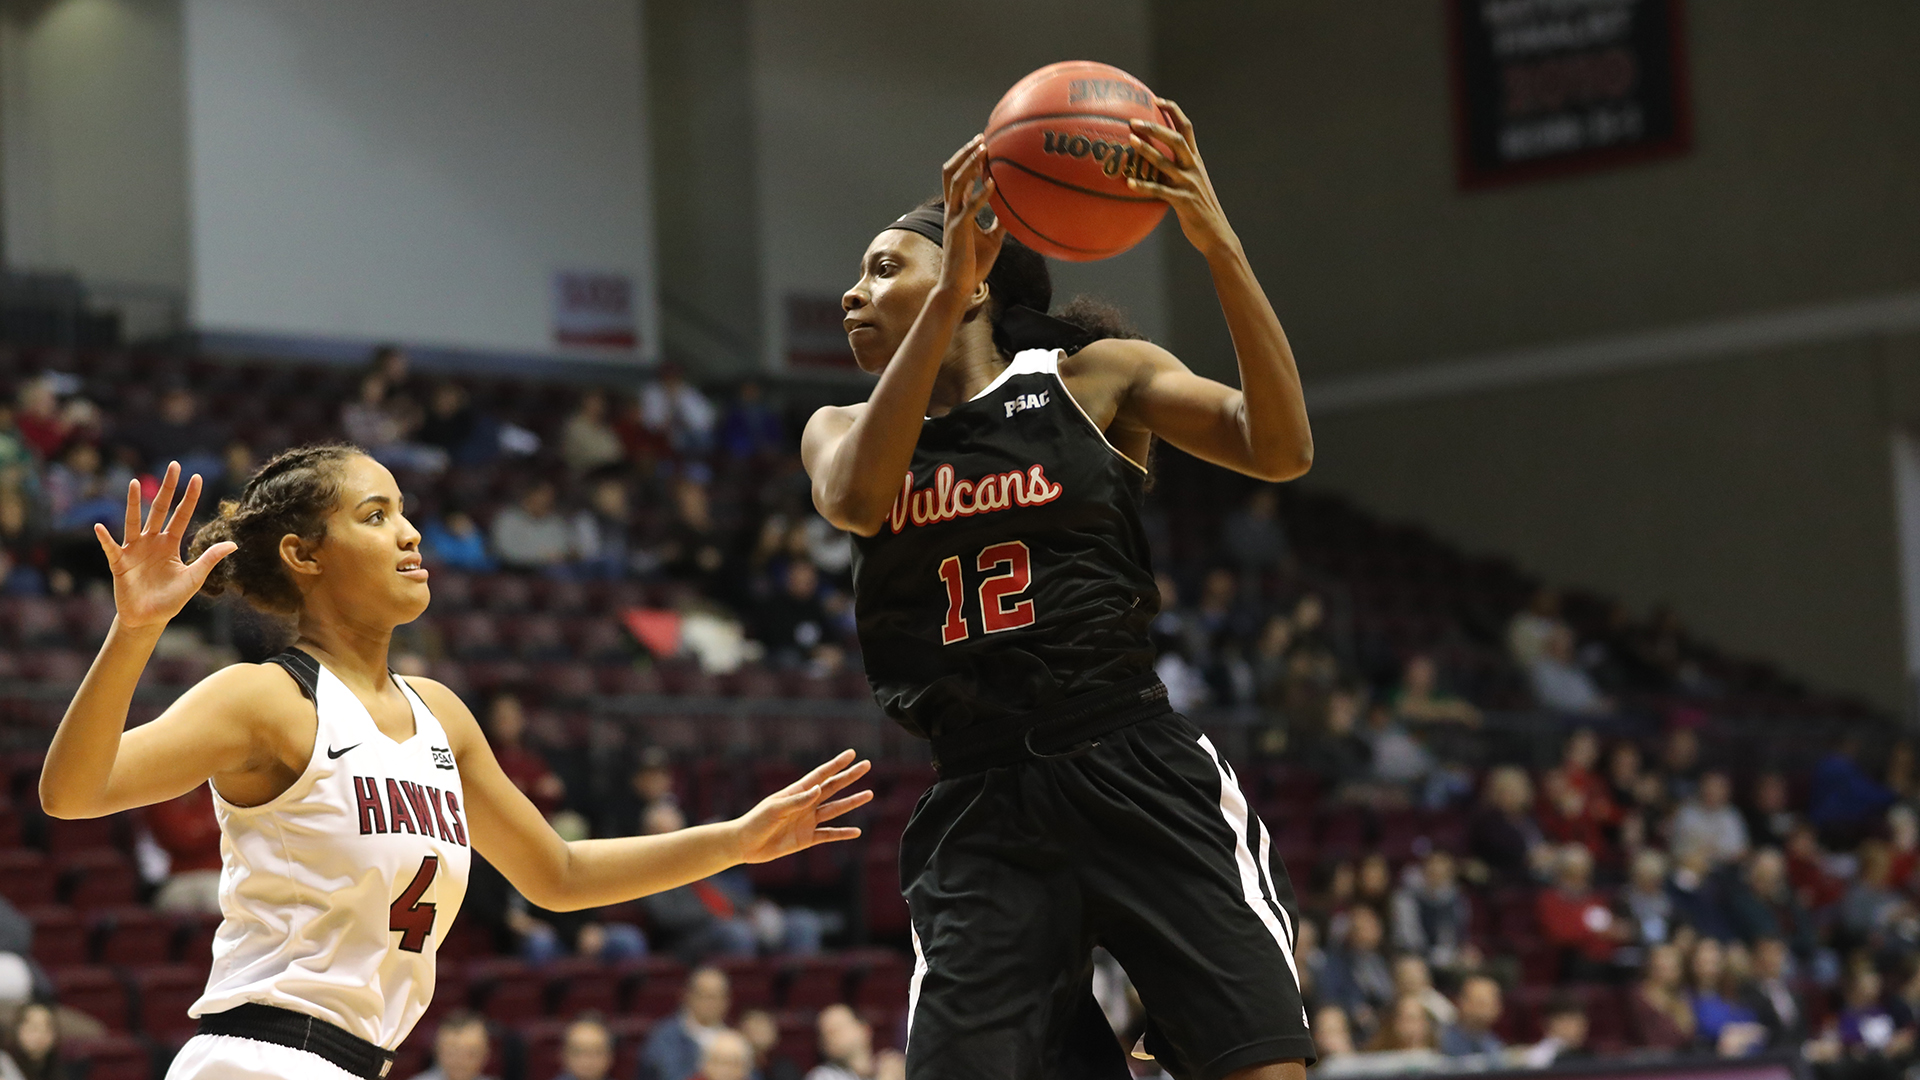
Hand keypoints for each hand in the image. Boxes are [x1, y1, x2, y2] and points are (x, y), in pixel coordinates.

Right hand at [93, 462, 234, 629]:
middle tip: (174, 465)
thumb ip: (210, 559)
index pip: (182, 515)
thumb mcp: (194, 578)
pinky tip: (100, 527)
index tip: (197, 477)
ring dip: (133, 503)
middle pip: (159, 509)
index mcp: (171, 543)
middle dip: (167, 488)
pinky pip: (111, 548)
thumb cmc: (172, 599)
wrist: (149, 618)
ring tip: (133, 482)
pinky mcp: (119, 563)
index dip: (189, 498)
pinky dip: (105, 538)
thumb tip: (234, 544)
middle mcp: (152, 541)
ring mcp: (135, 550)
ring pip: (134, 521)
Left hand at [732, 749, 872, 863]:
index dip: (836, 764)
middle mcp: (806, 804)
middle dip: (850, 776)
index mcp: (797, 792)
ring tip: (869, 794)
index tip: (851, 753)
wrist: (745, 844)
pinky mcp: (807, 838)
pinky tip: (856, 832)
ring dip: (852, 802)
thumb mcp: (775, 808)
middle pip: (833, 787)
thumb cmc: (757, 821)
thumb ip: (797, 800)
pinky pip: (829, 834)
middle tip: (867, 765)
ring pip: (835, 809)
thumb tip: (819, 789)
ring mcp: (808, 821)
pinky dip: (842, 833)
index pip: (821, 775)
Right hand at [937, 135, 1006, 295]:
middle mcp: (951, 210)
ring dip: (970, 164)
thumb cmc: (974, 265)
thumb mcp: (992, 239)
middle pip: (950, 172)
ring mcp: (953, 218)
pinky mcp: (960, 229)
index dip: (966, 159)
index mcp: (956, 210)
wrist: (960, 287)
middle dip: (965, 153)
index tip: (982, 144)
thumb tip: (1014, 210)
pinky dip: (982, 193)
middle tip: (982, 138)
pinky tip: (994, 183)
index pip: (956, 178)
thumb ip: (1000, 222)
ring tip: (984, 150)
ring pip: (956, 183)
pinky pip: (970, 207)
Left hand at [1127, 99, 1239, 259]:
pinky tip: (1128, 183)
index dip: (1173, 111)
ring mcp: (1190, 184)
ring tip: (1130, 141)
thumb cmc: (1198, 211)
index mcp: (1196, 161)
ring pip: (1167, 162)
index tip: (1156, 99)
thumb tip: (1151, 166)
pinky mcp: (1184, 201)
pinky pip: (1161, 191)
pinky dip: (1144, 186)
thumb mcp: (1190, 186)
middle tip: (1134, 121)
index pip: (1186, 128)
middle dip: (1156, 127)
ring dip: (1147, 151)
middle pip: (1177, 139)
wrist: (1217, 235)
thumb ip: (1174, 173)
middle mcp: (1194, 168)